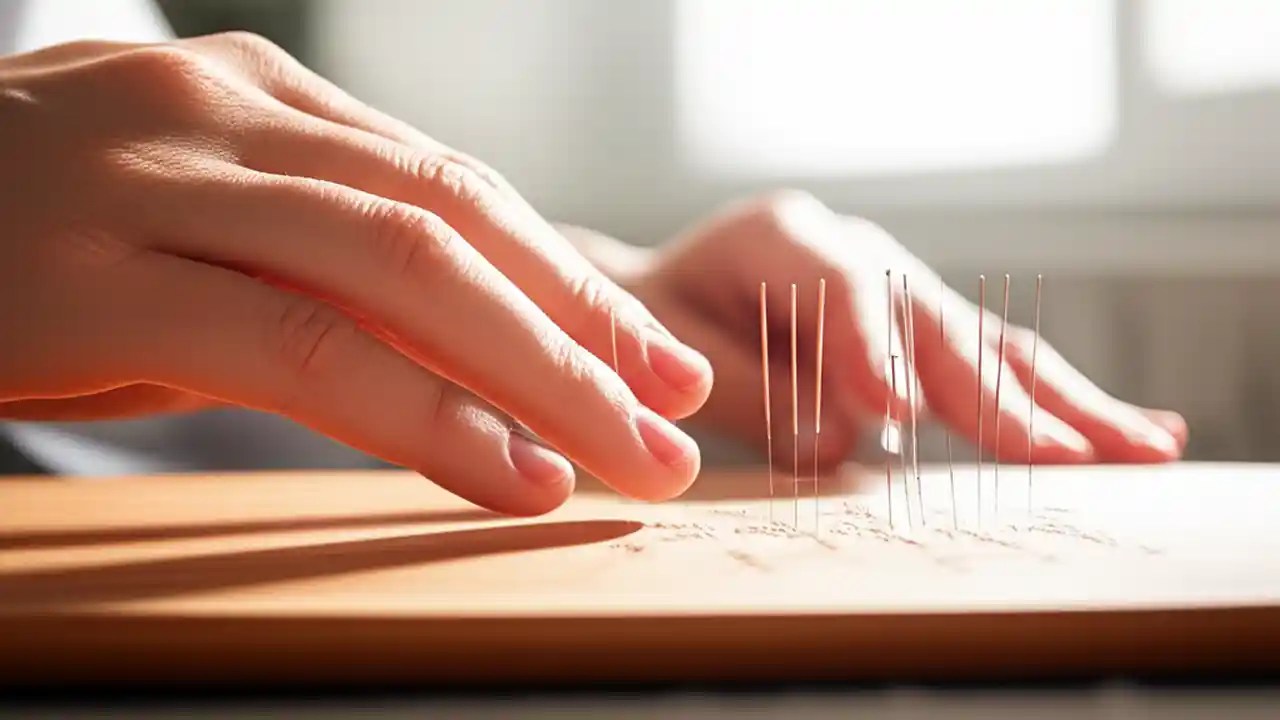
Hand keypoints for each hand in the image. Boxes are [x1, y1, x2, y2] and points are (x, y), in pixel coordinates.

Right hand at [0, 34, 712, 513]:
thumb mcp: (186, 240)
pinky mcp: (91, 273)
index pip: (453, 189)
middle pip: (451, 221)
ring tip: (629, 454)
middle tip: (677, 413)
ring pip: (397, 269)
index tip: (652, 357)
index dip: (566, 278)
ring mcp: (153, 181)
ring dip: (536, 370)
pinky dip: (421, 411)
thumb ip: (315, 278)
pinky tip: (507, 467)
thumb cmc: (25, 239)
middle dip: (580, 326)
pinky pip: (297, 341)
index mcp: (255, 101)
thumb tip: (466, 361)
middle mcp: (220, 117)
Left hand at [627, 192, 1186, 468]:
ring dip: (1066, 403)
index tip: (896, 412)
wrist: (666, 294)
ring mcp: (902, 291)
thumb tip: (837, 440)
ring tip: (1143, 449)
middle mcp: (858, 255)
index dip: (871, 349)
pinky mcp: (927, 333)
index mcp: (779, 239)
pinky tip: (1140, 432)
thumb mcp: (662, 342)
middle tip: (1056, 455)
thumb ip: (740, 384)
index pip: (838, 290)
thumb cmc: (651, 320)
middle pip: (938, 322)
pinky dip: (1063, 404)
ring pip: (993, 345)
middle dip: (997, 394)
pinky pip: (1000, 365)